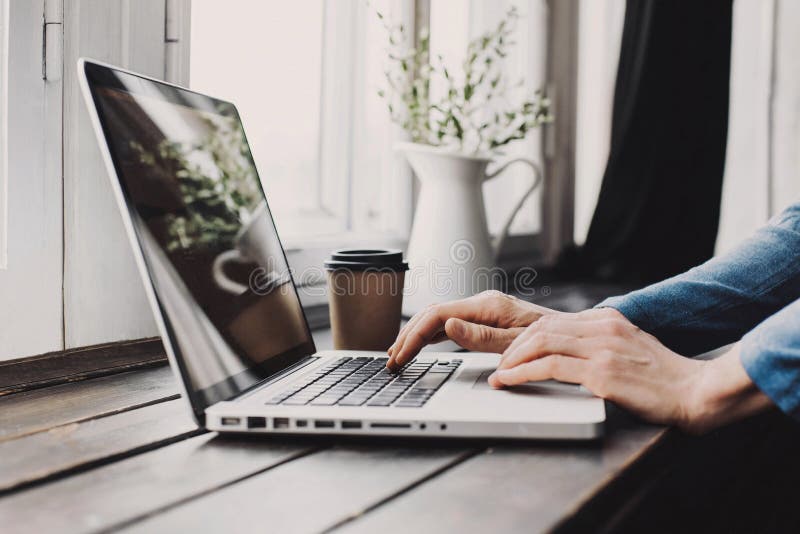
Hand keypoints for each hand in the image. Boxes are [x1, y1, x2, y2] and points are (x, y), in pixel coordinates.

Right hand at [387, 290, 554, 369]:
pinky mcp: (485, 317)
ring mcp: (482, 309)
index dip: (414, 337)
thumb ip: (481, 337)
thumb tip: (447, 326)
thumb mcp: (517, 343)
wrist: (572, 334)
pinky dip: (431, 334)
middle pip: (432, 314)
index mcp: (486, 306)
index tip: (400, 357)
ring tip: (399, 354)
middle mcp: (481, 303)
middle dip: (408, 336)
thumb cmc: (551, 340)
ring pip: (438, 317)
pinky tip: (422, 345)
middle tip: (392, 360)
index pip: (437, 316)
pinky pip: (450, 322)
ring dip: (416, 335)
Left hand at [489, 308, 707, 428]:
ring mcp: (601, 348)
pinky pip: (549, 367)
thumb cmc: (664, 378)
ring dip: (512, 360)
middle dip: (513, 347)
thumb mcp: (630, 347)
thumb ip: (600, 342)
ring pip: (540, 344)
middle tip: (500, 365)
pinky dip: (523, 373)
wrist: (696, 392)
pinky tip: (511, 381)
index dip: (524, 337)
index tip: (512, 352)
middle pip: (540, 328)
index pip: (552, 320)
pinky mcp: (601, 373)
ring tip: (500, 375)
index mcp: (607, 319)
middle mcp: (602, 327)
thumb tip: (569, 350)